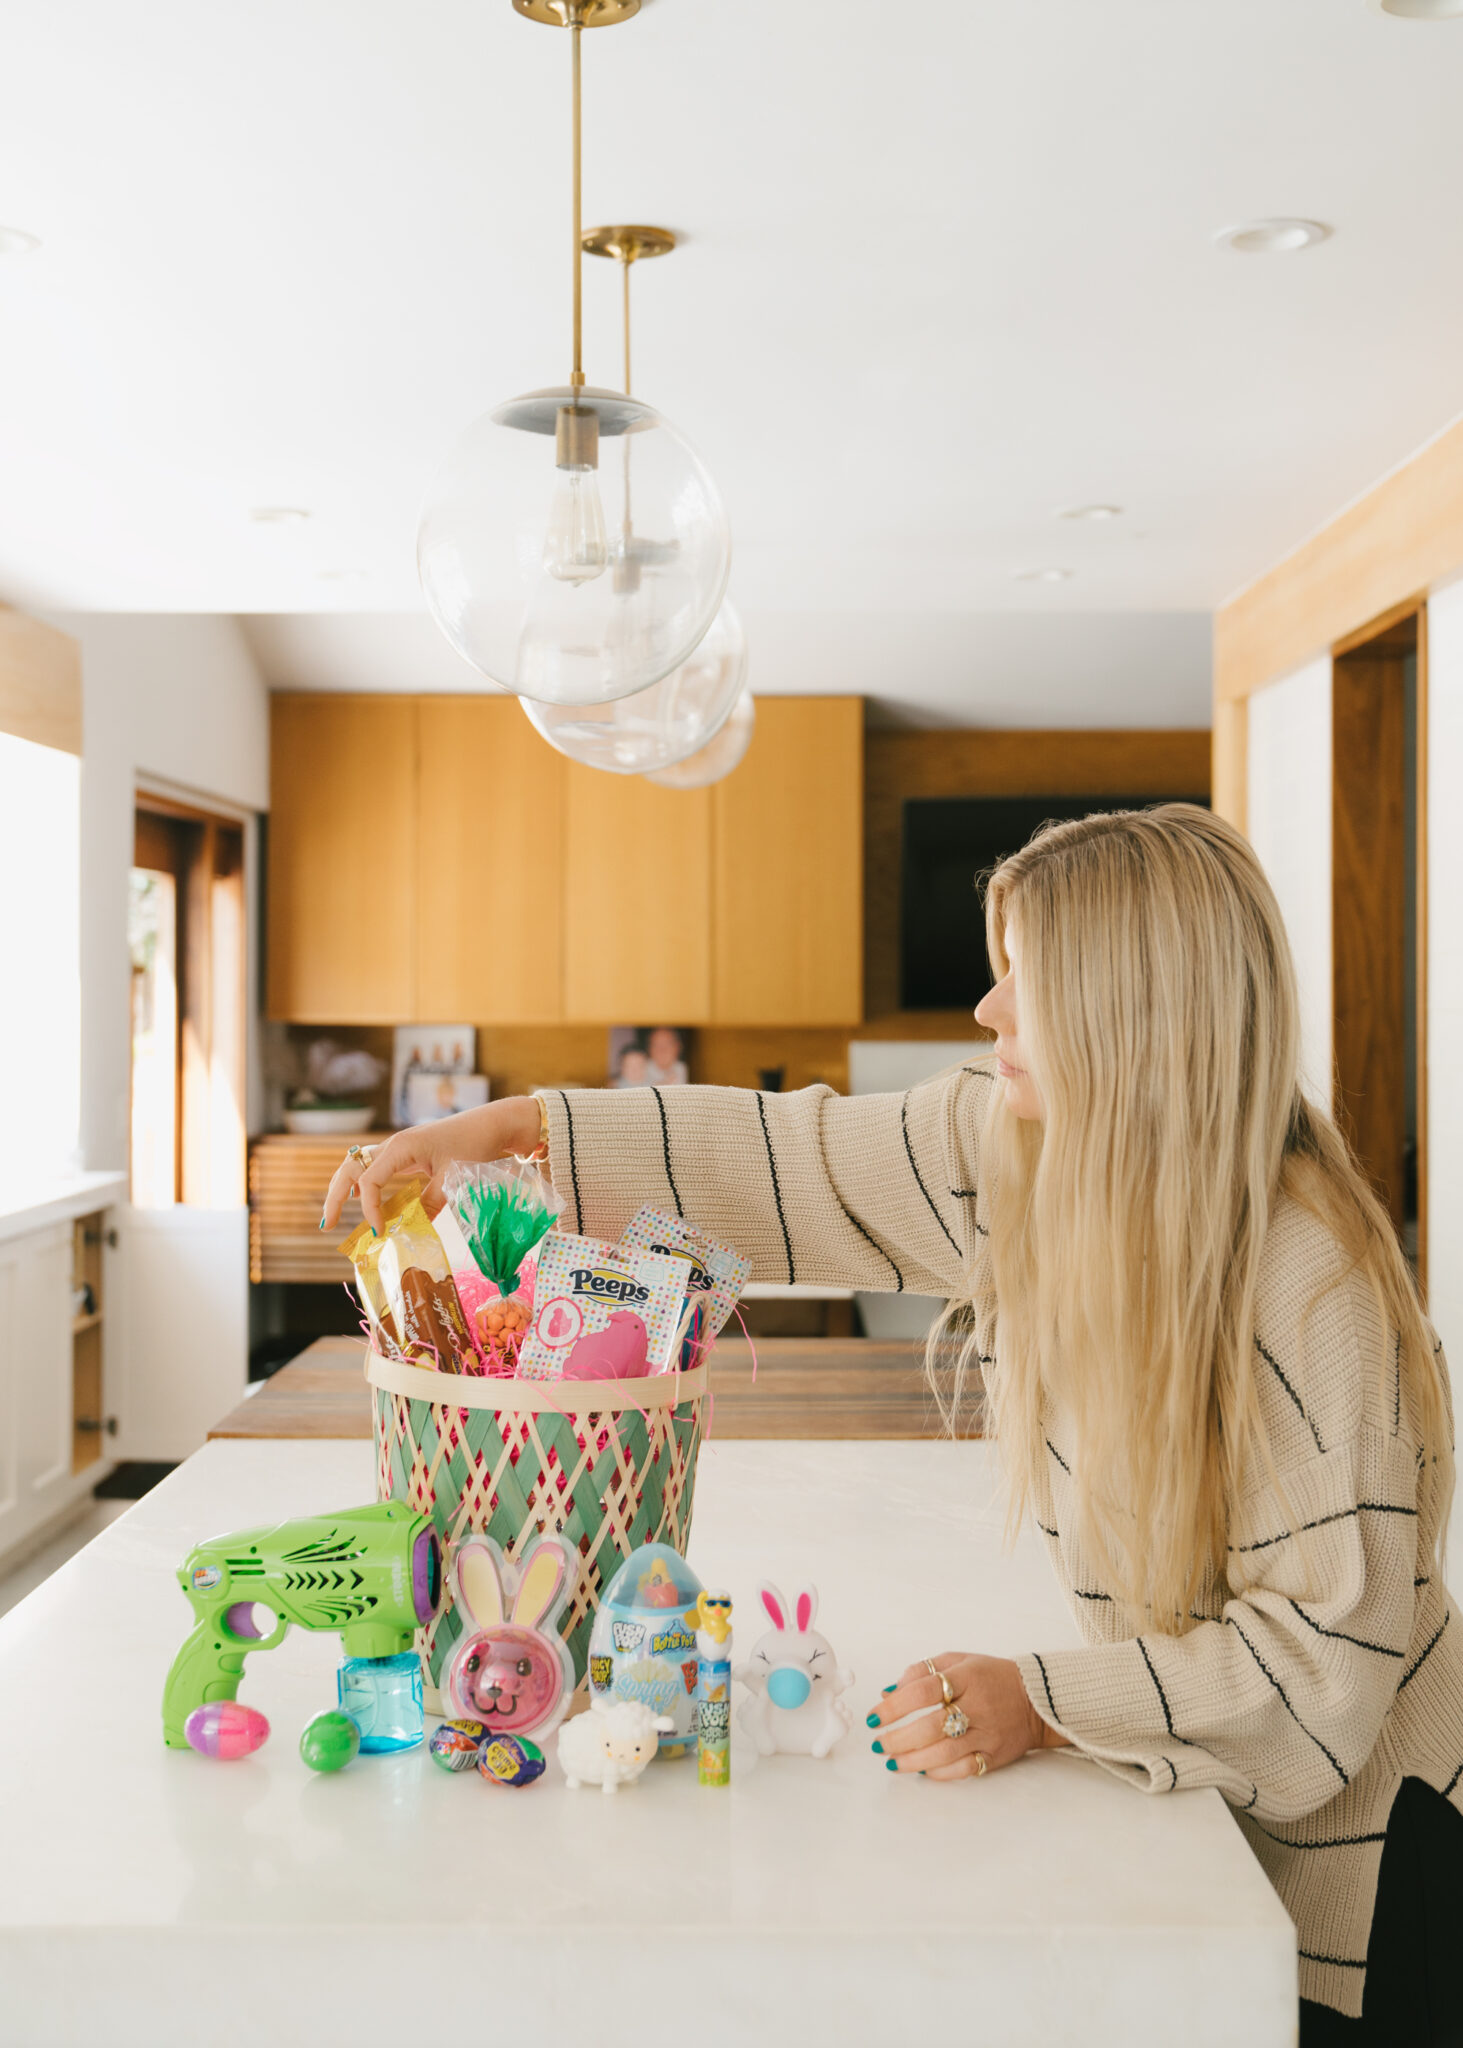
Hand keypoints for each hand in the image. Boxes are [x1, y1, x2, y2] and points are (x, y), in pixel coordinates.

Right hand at [320, 1096, 543, 1233]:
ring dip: (344, 1188)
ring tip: (334, 1216)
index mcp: (402, 1146)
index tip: (380, 1232)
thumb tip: (409, 1228)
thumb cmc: (475, 1144)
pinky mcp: (408, 1154)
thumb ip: (431, 1202)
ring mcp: (399, 1148)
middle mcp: (394, 1145)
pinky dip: (362, 1183)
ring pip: (359, 1165)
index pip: (369, 1180)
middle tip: (326, 1225)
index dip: (369, 1209)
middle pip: (351, 1167)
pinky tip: (360, 1198)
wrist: (494, 1124)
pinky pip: (376, 1168)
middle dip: (335, 1195)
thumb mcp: (453, 1177)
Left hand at [866, 1653, 1069, 1780]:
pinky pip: (963, 1769)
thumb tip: (889, 1692)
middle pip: (931, 1726)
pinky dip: (939, 1772)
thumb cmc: (991, 1677)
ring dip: (912, 1760)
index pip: (923, 1690)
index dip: (895, 1706)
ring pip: (945, 1753)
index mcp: (966, 1677)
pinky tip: (921, 1770)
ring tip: (891, 1762)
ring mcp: (987, 1733)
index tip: (875, 1716)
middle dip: (899, 1738)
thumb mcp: (959, 1661)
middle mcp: (977, 1706)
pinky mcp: (994, 1755)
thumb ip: (922, 1672)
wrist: (1037, 1699)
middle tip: (878, 1743)